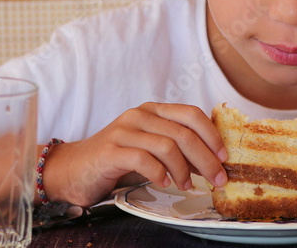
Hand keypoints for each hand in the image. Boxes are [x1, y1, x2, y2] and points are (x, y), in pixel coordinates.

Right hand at [42, 103, 227, 205]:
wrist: (72, 169)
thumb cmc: (116, 160)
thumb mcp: (151, 149)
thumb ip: (177, 150)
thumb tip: (212, 162)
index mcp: (153, 110)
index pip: (192, 113)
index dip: (212, 135)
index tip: (224, 156)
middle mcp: (140, 115)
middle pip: (184, 133)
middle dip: (206, 158)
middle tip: (217, 179)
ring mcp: (124, 130)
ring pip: (167, 145)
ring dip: (184, 170)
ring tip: (187, 186)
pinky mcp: (111, 150)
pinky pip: (144, 159)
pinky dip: (159, 173)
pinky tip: (164, 184)